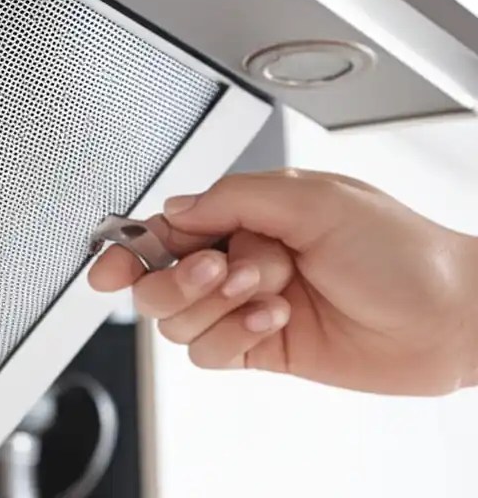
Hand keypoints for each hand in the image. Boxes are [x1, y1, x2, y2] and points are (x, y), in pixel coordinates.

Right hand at [89, 170, 477, 395]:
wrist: (453, 317)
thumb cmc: (402, 249)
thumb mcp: (313, 198)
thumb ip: (232, 198)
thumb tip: (173, 211)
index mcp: (246, 214)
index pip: (165, 229)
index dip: (127, 247)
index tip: (107, 266)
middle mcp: (240, 260)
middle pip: (158, 280)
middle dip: (180, 278)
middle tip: (221, 269)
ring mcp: (248, 307)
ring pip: (179, 320)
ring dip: (218, 307)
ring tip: (270, 292)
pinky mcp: (262, 349)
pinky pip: (210, 353)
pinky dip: (235, 337)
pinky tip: (277, 320)